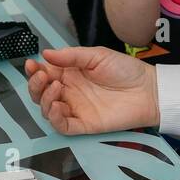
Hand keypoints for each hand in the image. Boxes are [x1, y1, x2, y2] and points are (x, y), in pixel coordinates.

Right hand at [23, 47, 158, 134]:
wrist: (148, 90)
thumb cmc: (125, 70)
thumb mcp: (96, 56)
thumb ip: (71, 56)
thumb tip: (46, 53)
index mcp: (70, 74)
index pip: (45, 74)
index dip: (35, 71)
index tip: (31, 64)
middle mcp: (69, 92)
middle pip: (41, 93)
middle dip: (35, 85)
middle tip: (42, 76)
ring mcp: (75, 109)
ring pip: (47, 109)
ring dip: (44, 99)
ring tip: (55, 87)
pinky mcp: (83, 124)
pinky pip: (62, 125)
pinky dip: (54, 118)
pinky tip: (57, 106)